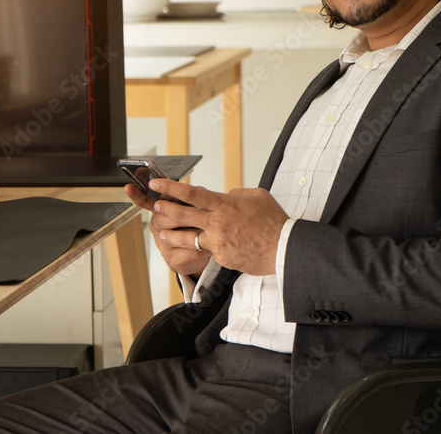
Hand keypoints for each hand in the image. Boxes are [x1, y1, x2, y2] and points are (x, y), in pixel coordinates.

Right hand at [125, 183, 210, 276]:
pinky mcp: (171, 258)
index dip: (136, 194)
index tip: (129, 187)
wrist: (197, 253)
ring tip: (208, 229)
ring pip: (176, 234)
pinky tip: (209, 245)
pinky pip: (188, 250)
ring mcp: (162, 243)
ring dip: (194, 231)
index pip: (144, 200)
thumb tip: (194, 188)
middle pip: (164, 216)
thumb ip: (187, 197)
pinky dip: (202, 247)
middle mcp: (157, 226)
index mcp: (159, 211)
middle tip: (199, 212)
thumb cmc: (192, 226)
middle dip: (183, 214)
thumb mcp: (189, 208)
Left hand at [150, 179, 288, 275]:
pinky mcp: (221, 257)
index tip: (157, 184)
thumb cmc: (273, 222)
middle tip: (156, 206)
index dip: (171, 187)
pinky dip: (204, 248)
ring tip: (163, 233)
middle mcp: (217, 222)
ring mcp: (217, 241)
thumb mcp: (257, 196)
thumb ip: (237, 193)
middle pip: (182, 214)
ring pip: (186, 237)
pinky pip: (207, 251)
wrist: (284, 248)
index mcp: (224, 204)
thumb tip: (227, 194)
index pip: (191, 192)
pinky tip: (203, 247)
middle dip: (165, 209)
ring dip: (172, 234)